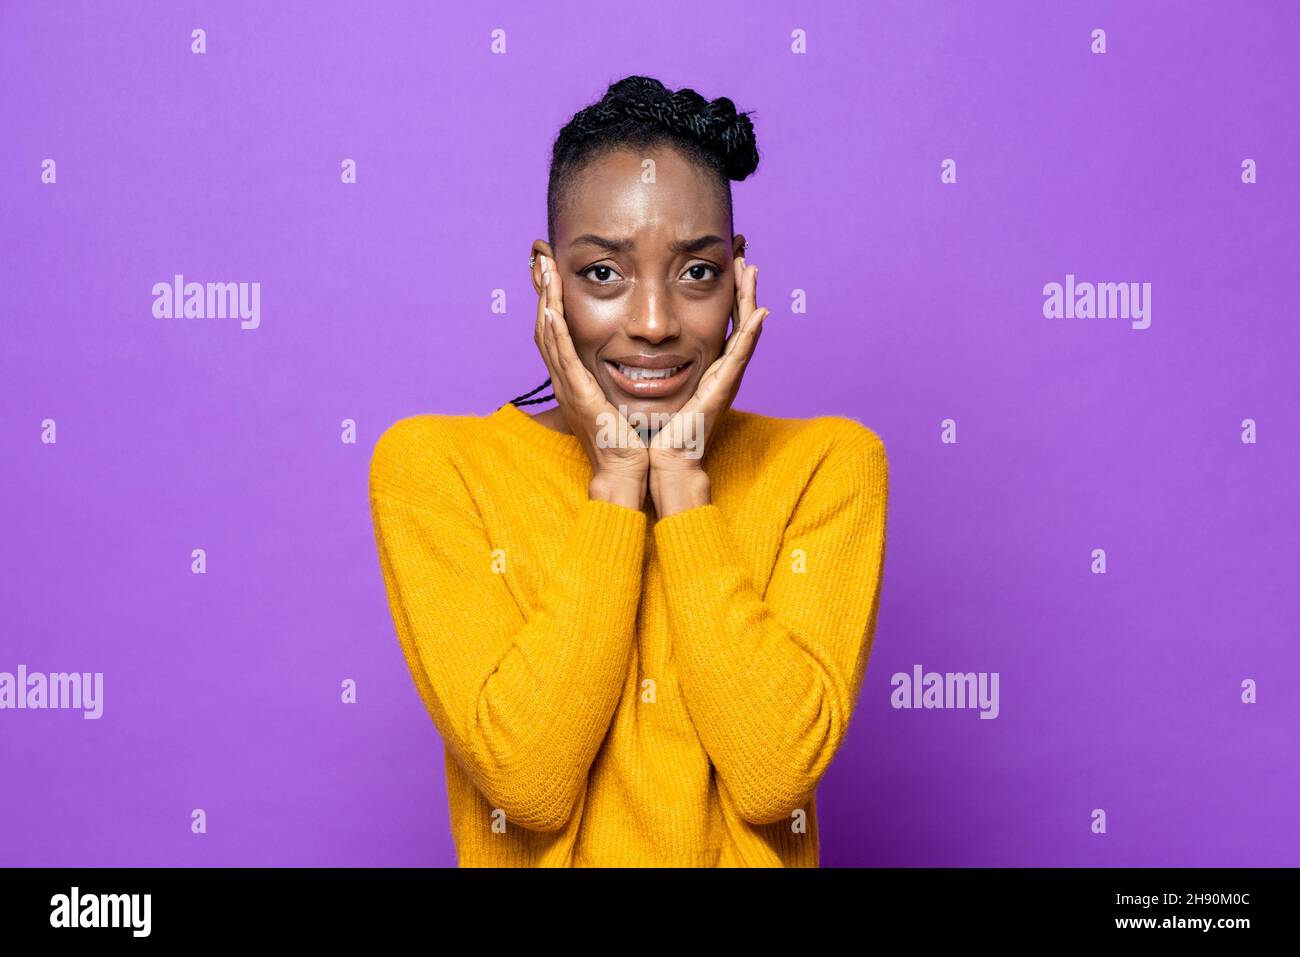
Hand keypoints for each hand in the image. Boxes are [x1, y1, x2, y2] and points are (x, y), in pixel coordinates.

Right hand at [533, 253, 648, 508]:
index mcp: (575, 377)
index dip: (552, 296)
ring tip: (544, 268)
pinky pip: (562, 357)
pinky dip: (555, 331)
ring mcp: (568, 386)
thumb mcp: (622, 396)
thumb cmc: (630, 438)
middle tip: (541, 255)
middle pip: (545, 324)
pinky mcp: (578, 395)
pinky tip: (551, 308)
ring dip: (546, 298)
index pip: (557, 328)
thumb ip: (621, 374)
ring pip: (549, 334)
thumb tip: (634, 354)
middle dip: (543, 288)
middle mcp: (565, 379)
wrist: (626, 470)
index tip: (553, 267)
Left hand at [647, 255, 767, 514]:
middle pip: (737, 319)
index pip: (719, 320)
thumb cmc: (654, 428)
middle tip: (746, 254)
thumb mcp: (649, 385)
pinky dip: (750, 334)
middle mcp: (720, 369)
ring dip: (749, 299)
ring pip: (744, 330)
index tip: (726, 262)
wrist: (662, 460)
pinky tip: (759, 313)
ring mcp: (726, 378)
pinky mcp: (724, 389)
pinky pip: (740, 356)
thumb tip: (631, 342)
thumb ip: (648, 363)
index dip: (726, 292)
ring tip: (753, 269)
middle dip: (742, 286)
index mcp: (705, 366)